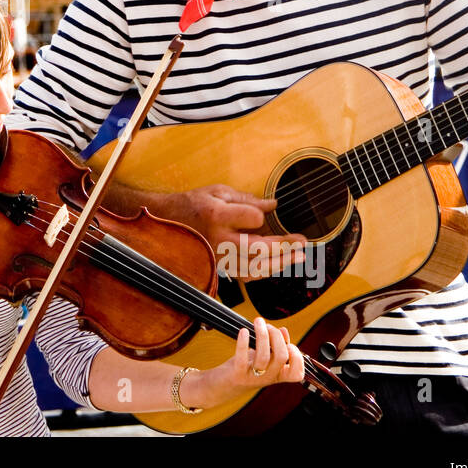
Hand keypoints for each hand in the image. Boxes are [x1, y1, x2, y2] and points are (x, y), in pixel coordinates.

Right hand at [158, 185, 306, 278]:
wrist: (166, 222)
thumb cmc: (192, 204)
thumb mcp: (218, 192)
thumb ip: (247, 199)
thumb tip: (273, 205)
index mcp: (217, 216)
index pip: (253, 219)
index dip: (264, 216)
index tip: (268, 213)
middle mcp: (218, 240)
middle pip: (259, 249)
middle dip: (284, 246)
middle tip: (302, 242)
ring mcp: (218, 257)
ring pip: (255, 267)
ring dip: (279, 263)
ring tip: (298, 257)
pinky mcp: (218, 267)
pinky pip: (245, 275)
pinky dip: (264, 272)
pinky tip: (277, 266)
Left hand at [192, 318, 304, 406]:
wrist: (222, 385)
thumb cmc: (245, 369)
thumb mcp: (263, 358)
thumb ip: (275, 346)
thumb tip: (284, 331)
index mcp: (277, 375)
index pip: (297, 373)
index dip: (297, 357)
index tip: (288, 343)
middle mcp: (268, 378)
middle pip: (281, 356)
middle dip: (276, 336)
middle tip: (268, 326)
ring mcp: (253, 377)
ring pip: (264, 356)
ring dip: (262, 335)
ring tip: (258, 322)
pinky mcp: (238, 374)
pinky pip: (243, 358)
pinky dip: (243, 343)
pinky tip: (244, 331)